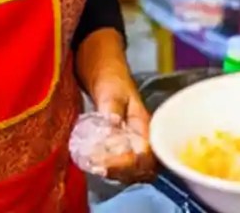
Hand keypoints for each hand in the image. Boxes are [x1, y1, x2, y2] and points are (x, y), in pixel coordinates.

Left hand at [89, 64, 156, 183]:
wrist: (104, 67)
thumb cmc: (110, 75)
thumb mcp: (111, 89)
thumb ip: (112, 107)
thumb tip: (112, 124)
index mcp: (145, 124)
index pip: (146, 154)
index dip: (127, 164)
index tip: (104, 163)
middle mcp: (143, 136)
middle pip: (144, 168)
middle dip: (122, 172)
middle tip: (98, 167)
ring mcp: (133, 141)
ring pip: (134, 170)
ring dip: (116, 173)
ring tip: (94, 166)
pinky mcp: (122, 144)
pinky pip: (122, 164)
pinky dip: (110, 168)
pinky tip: (94, 163)